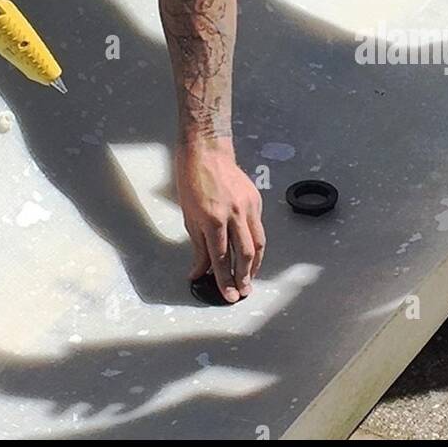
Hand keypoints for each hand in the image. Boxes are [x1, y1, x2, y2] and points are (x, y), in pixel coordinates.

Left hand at [175, 139, 264, 302]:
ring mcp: (248, 206)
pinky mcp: (256, 200)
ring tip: (251, 278)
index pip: (221, 258)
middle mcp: (234, 214)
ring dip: (256, 265)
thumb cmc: (192, 180)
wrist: (206, 150)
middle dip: (245, 277)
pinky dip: (256, 243)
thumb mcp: (188, 216)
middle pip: (244, 254)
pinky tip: (252, 252)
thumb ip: (198, 246)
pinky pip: (258, 227)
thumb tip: (198, 271)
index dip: (225, 280)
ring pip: (258, 243)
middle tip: (243, 292)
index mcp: (213, 219)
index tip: (229, 296)